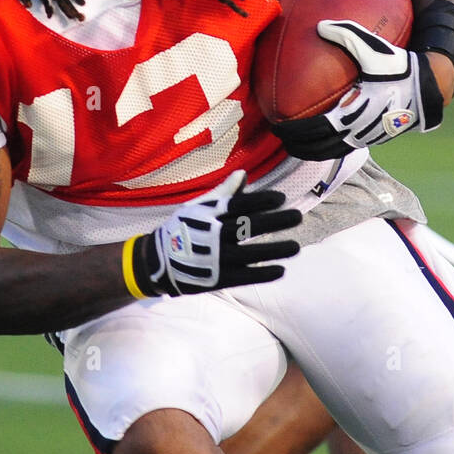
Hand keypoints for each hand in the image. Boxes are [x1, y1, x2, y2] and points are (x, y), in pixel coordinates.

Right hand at [127, 170, 300, 296]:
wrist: (156, 261)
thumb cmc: (182, 229)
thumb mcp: (198, 207)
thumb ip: (223, 193)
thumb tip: (243, 174)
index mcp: (209, 214)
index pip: (239, 204)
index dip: (261, 200)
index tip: (281, 198)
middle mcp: (213, 234)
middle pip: (250, 226)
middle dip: (275, 221)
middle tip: (297, 217)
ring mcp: (215, 258)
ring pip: (251, 253)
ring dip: (275, 250)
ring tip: (296, 247)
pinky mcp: (216, 278)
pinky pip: (245, 276)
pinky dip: (263, 273)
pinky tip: (281, 270)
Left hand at [270, 19, 444, 160]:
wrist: (430, 87)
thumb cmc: (399, 67)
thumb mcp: (372, 48)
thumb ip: (346, 34)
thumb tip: (320, 25)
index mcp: (351, 113)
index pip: (313, 130)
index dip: (293, 131)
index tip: (277, 127)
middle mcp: (357, 130)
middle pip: (318, 148)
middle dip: (296, 146)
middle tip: (280, 138)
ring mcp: (366, 137)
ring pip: (332, 152)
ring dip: (312, 151)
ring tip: (296, 143)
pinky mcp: (376, 137)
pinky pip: (346, 146)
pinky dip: (329, 146)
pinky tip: (324, 137)